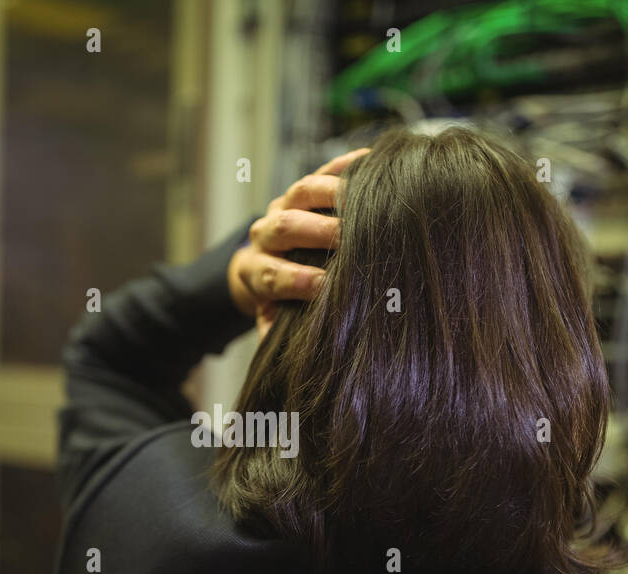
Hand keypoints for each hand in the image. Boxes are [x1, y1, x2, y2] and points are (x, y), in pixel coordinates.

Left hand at [227, 148, 369, 338]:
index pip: (272, 273)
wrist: (265, 267)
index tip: (322, 286)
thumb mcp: (276, 322)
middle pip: (283, 227)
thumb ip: (278, 337)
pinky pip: (324, 169)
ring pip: (300, 191)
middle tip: (345, 238)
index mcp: (257, 271)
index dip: (295, 280)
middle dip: (315, 233)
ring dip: (330, 193)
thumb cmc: (281, 301)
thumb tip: (282, 359)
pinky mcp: (305, 188)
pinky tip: (369, 161)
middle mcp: (266, 235)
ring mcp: (284, 205)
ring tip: (361, 198)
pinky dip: (346, 165)